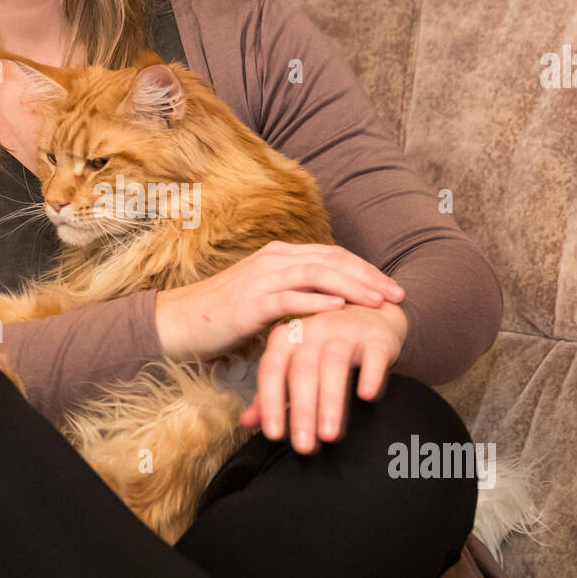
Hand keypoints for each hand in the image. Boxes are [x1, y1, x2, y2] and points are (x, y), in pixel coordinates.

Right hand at [155, 242, 404, 359]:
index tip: (392, 287)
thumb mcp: (264, 296)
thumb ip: (294, 292)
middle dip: (369, 277)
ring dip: (352, 286)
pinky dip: (317, 301)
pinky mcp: (251, 301)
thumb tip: (328, 301)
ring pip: (317, 274)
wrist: (178, 322)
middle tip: (397, 295)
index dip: (366, 269)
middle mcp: (274, 259)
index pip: (333, 255)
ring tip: (377, 302)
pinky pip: (290, 297)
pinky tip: (339, 308)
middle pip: (332, 260)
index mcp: (280, 254)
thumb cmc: (223, 315)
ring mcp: (262, 278)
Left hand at [239, 301, 407, 449]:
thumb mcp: (295, 364)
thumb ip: (271, 392)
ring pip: (335, 364)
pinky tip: (367, 396)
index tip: (274, 435)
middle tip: (304, 447)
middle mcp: (314, 329)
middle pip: (303, 371)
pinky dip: (370, 375)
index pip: (272, 370)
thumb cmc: (325, 346)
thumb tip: (247, 422)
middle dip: (302, 411)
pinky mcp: (376, 337)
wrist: (371, 315)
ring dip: (331, 401)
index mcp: (288, 337)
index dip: (271, 402)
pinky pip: (373, 356)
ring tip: (330, 436)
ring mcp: (346, 331)